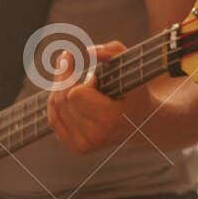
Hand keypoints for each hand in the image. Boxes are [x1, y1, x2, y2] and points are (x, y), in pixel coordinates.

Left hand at [47, 41, 150, 155]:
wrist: (143, 123)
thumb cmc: (136, 91)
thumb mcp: (132, 67)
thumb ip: (112, 51)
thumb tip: (86, 51)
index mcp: (109, 118)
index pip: (76, 93)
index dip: (82, 79)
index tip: (95, 75)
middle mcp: (95, 135)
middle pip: (63, 99)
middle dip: (64, 75)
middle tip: (67, 57)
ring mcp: (84, 144)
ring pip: (56, 107)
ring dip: (58, 85)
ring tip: (66, 70)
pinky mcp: (78, 147)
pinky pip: (54, 119)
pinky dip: (55, 102)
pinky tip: (61, 88)